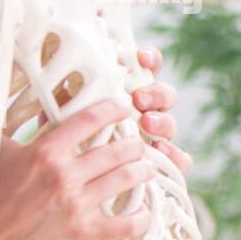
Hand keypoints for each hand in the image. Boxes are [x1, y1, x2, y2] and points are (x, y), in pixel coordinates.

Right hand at [0, 97, 153, 239]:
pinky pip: (126, 223)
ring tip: (144, 168)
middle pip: (118, 149)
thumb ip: (6, 124)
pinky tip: (144, 211)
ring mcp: (76, 203)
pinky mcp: (83, 230)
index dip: (113, 110)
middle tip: (135, 144)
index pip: (90, 120)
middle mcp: (64, 174)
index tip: (122, 109)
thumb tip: (6, 98)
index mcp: (45, 152)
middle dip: (133, 144)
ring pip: (127, 179)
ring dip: (142, 171)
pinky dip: (141, 217)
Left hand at [37, 45, 192, 176]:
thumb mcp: (60, 119)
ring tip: (147, 123)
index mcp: (124, 94)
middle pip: (164, 95)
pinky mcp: (160, 164)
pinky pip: (180, 159)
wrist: (69, 182)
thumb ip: (65, 101)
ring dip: (162, 120)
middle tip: (139, 99)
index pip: (145, 71)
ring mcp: (153, 138)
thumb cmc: (67, 145)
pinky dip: (175, 154)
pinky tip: (160, 151)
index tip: (140, 57)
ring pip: (170, 124)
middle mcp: (144, 112)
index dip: (150, 60)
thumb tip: (61, 83)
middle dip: (156, 93)